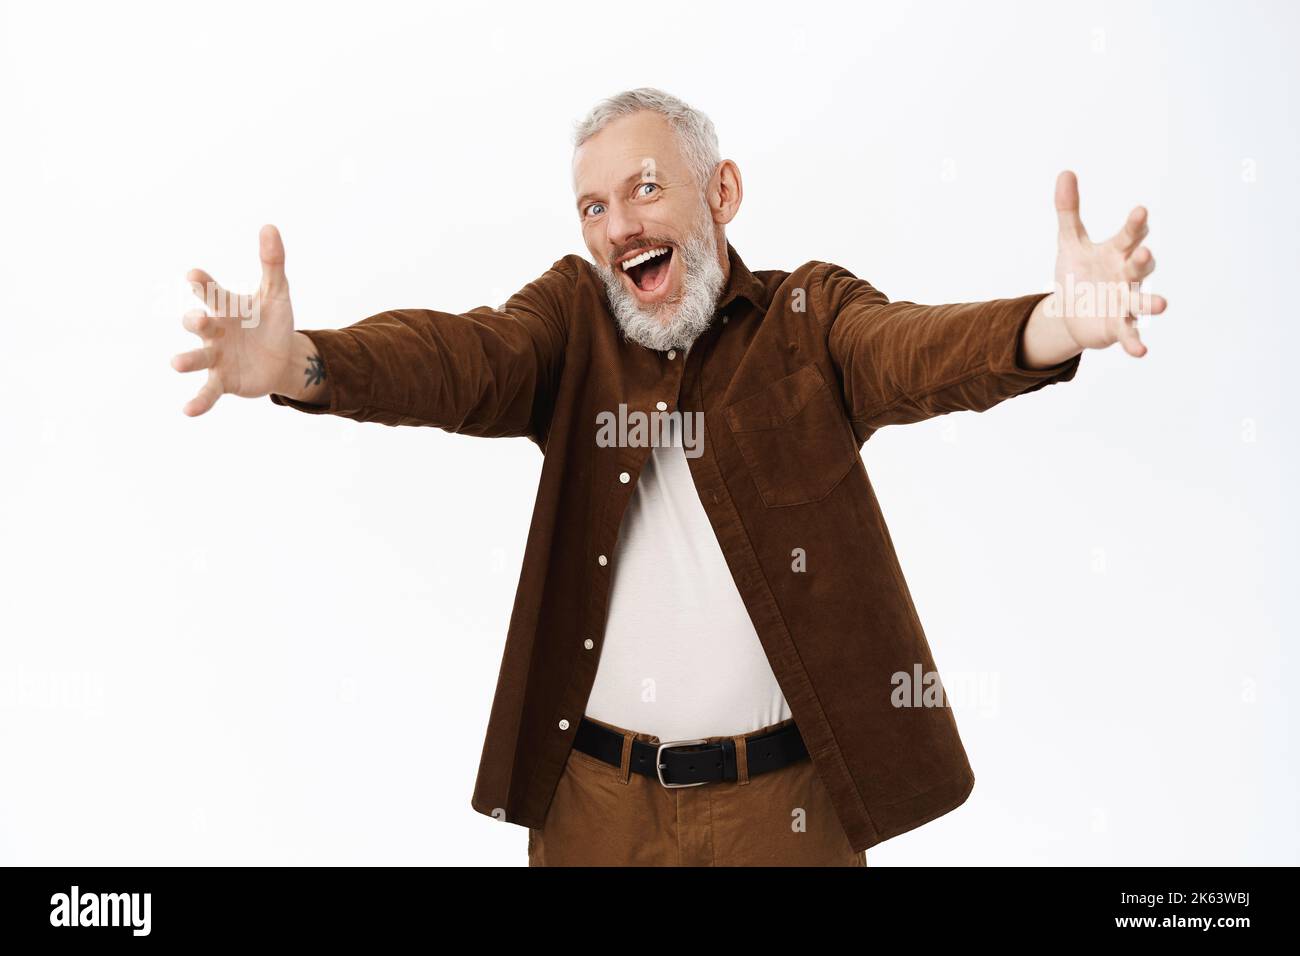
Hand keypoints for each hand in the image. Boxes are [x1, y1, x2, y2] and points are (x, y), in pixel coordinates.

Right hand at [172, 224, 297, 415]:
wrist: (283, 357)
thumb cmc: (272, 321)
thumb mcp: (276, 293)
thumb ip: (272, 262)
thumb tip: (270, 226)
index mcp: (224, 306)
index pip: (209, 291)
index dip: (202, 284)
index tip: (195, 276)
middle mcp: (214, 331)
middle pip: (198, 324)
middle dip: (195, 321)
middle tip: (197, 319)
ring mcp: (215, 356)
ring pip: (196, 358)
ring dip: (185, 360)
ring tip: (176, 364)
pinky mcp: (223, 381)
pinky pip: (207, 392)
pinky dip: (198, 401)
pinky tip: (187, 411)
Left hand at [1045, 170, 1167, 357]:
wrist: (1071, 312)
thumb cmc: (1078, 272)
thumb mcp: (1069, 241)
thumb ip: (1068, 210)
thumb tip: (1065, 172)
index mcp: (1117, 252)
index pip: (1129, 235)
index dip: (1135, 224)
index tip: (1140, 211)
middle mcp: (1126, 276)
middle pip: (1140, 266)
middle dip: (1143, 259)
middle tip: (1142, 253)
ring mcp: (1124, 302)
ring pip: (1141, 302)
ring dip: (1151, 303)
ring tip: (1162, 306)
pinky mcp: (1118, 326)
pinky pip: (1129, 334)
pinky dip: (1135, 342)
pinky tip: (1140, 351)